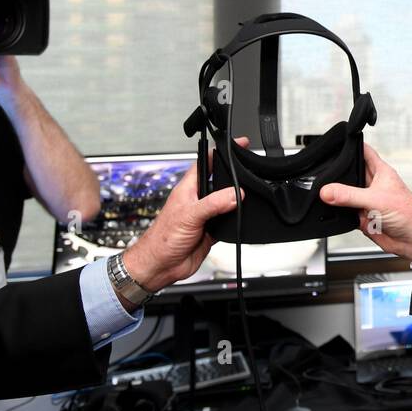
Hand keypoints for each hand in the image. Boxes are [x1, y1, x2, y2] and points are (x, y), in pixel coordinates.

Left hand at [121, 141, 246, 293]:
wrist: (161, 266)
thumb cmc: (162, 239)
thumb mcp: (188, 216)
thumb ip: (213, 203)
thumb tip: (235, 193)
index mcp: (189, 189)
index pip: (206, 162)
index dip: (221, 151)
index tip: (238, 144)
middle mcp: (198, 199)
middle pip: (221, 181)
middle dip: (234, 175)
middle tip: (250, 170)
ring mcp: (205, 215)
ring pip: (227, 201)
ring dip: (237, 200)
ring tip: (249, 195)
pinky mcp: (212, 230)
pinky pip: (229, 221)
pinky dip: (237, 220)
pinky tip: (241, 220)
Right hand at [319, 143, 411, 261]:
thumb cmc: (408, 213)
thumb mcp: (375, 200)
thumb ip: (350, 195)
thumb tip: (328, 191)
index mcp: (381, 172)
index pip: (364, 152)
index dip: (351, 145)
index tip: (335, 142)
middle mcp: (373, 185)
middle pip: (351, 172)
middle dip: (337, 172)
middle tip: (322, 173)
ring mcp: (367, 200)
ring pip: (345, 193)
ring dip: (336, 195)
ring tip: (324, 194)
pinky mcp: (362, 216)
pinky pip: (345, 212)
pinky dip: (338, 213)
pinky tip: (331, 212)